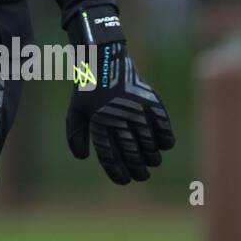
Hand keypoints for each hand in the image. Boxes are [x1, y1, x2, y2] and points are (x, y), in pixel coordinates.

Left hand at [66, 42, 175, 183]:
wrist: (105, 60)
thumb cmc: (88, 89)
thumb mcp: (76, 111)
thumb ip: (76, 136)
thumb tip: (84, 158)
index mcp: (99, 122)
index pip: (111, 157)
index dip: (118, 173)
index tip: (124, 181)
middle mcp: (120, 118)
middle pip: (133, 155)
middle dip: (138, 171)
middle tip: (141, 176)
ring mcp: (138, 110)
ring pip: (150, 146)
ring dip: (152, 158)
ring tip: (150, 162)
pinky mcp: (152, 103)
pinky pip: (164, 130)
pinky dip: (165, 141)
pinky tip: (161, 145)